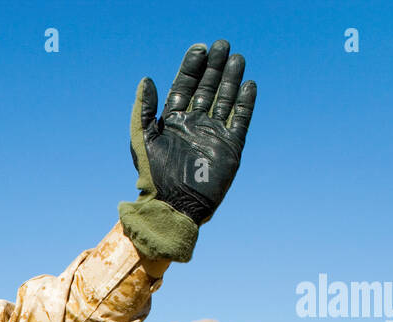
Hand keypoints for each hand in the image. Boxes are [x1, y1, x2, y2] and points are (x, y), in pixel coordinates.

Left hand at [118, 39, 255, 261]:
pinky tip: (249, 84)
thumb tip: (146, 79)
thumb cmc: (154, 177)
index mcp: (173, 121)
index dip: (192, 67)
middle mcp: (195, 124)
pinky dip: (245, 103)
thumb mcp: (143, 140)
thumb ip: (144, 110)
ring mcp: (213, 134)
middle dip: (214, 67)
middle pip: (207, 88)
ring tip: (237, 58)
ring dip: (231, 78)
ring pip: (225, 99)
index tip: (199, 49)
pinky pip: (240, 120)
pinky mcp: (230, 146)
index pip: (184, 86)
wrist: (174, 206)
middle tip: (223, 45)